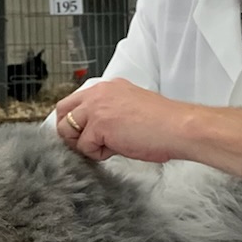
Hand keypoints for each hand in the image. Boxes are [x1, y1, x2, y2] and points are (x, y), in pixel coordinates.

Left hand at [52, 78, 193, 162]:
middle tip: (87, 144)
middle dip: (69, 131)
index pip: (76, 101)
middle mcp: (99, 92)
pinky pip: (84, 146)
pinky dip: (97, 154)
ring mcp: (96, 107)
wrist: (178, 128)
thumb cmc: (163, 123)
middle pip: (63, 110)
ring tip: (108, 147)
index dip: (77, 121)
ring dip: (83, 144)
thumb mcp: (130, 109)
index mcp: (109, 87)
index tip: (85, 134)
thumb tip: (96, 130)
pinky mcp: (98, 124)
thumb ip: (110, 113)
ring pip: (68, 129)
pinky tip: (117, 149)